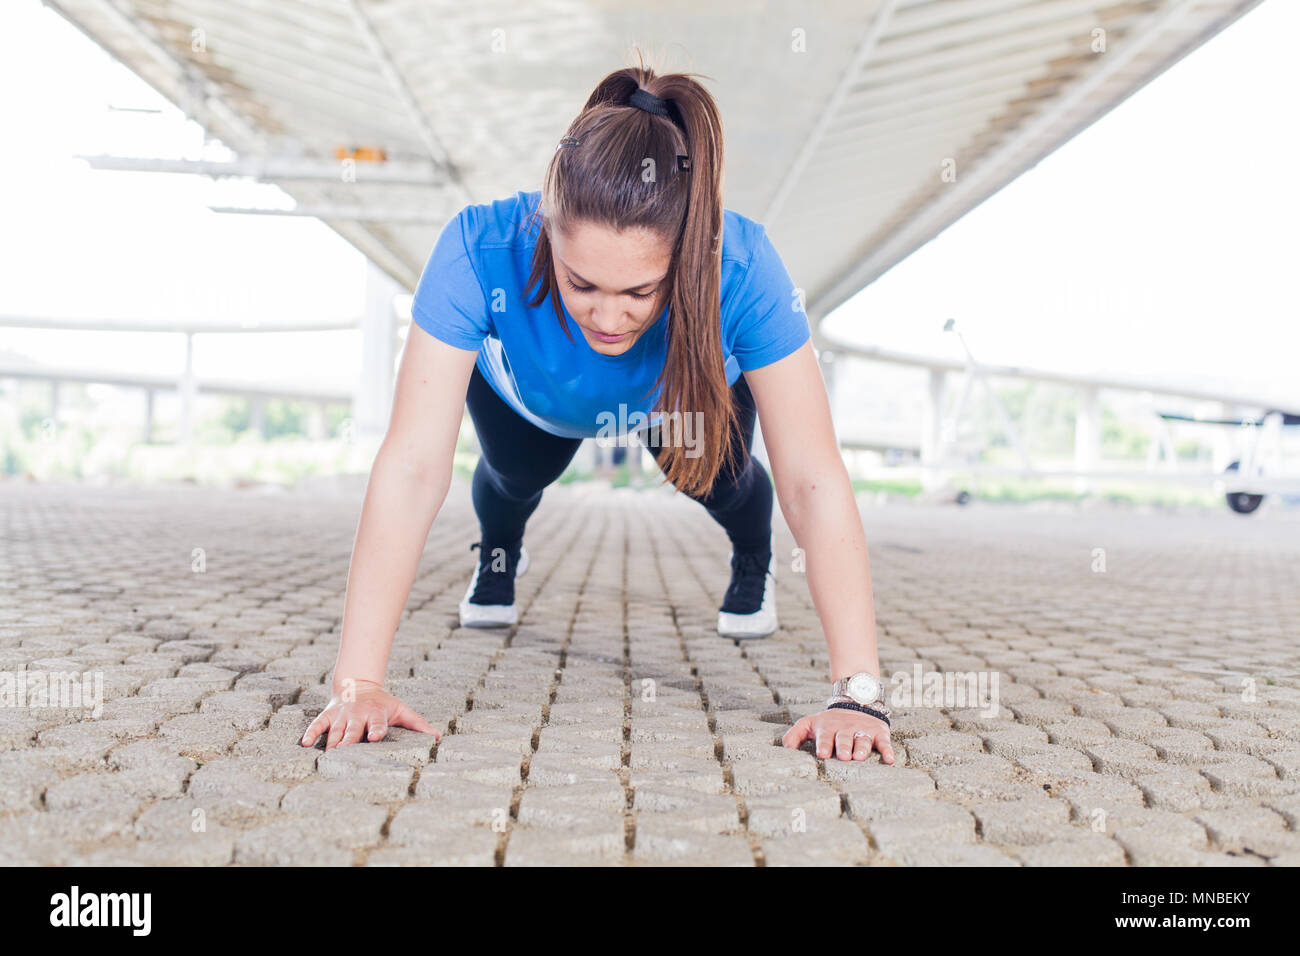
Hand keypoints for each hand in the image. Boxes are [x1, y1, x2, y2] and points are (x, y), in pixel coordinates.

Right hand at [300, 679, 439, 749]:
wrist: (360, 685)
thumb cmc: (384, 704)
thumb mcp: (401, 710)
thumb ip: (418, 725)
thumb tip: (438, 738)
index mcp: (376, 715)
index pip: (377, 724)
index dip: (376, 730)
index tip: (374, 737)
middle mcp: (358, 715)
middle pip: (353, 730)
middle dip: (349, 741)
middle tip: (345, 754)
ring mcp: (342, 715)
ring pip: (336, 731)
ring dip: (331, 742)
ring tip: (327, 756)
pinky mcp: (328, 715)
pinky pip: (317, 724)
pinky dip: (311, 732)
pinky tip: (305, 744)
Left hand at [782, 707, 894, 763]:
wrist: (855, 703)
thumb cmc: (828, 722)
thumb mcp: (809, 724)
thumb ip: (794, 735)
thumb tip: (785, 749)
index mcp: (828, 728)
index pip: (825, 737)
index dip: (824, 745)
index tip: (822, 754)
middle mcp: (845, 730)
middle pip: (844, 738)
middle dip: (843, 747)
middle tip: (843, 755)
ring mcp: (862, 731)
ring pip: (862, 740)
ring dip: (861, 748)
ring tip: (859, 756)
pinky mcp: (878, 733)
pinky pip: (884, 742)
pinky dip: (888, 750)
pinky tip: (890, 760)